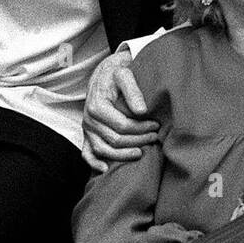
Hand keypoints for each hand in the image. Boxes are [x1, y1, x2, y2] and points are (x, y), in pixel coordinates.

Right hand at [82, 47, 159, 172]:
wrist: (104, 72)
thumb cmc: (116, 73)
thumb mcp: (125, 74)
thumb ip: (133, 90)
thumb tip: (142, 111)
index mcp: (97, 106)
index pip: (123, 126)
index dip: (142, 129)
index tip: (156, 125)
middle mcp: (88, 120)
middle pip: (116, 140)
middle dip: (138, 141)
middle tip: (155, 137)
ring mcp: (87, 129)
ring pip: (104, 150)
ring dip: (123, 155)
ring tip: (142, 153)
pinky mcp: (87, 134)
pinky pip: (87, 153)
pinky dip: (94, 163)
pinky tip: (106, 170)